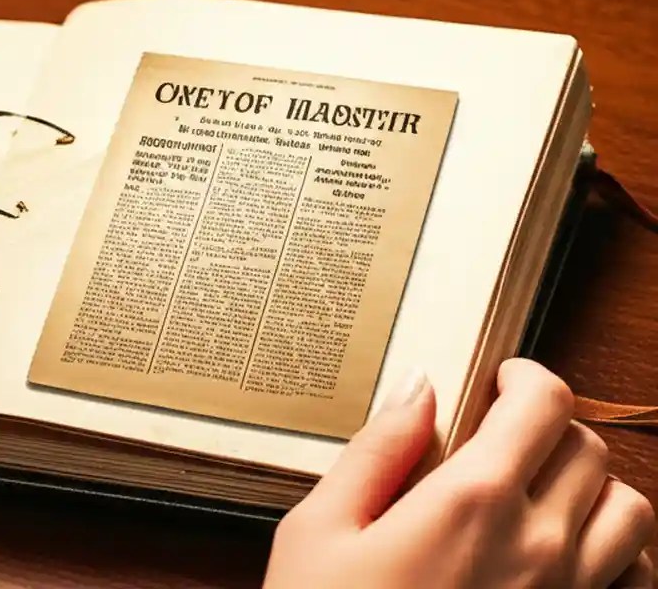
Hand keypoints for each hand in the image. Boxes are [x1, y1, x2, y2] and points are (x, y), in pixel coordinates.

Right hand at [265, 358, 654, 587]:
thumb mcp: (319, 529)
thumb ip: (376, 450)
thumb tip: (419, 388)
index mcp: (470, 501)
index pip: (544, 404)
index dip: (528, 375)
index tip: (504, 379)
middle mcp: (536, 543)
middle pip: (588, 447)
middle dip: (551, 425)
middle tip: (509, 433)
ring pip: (631, 509)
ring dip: (595, 484)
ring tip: (546, 487)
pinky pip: (640, 578)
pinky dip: (624, 552)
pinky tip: (576, 551)